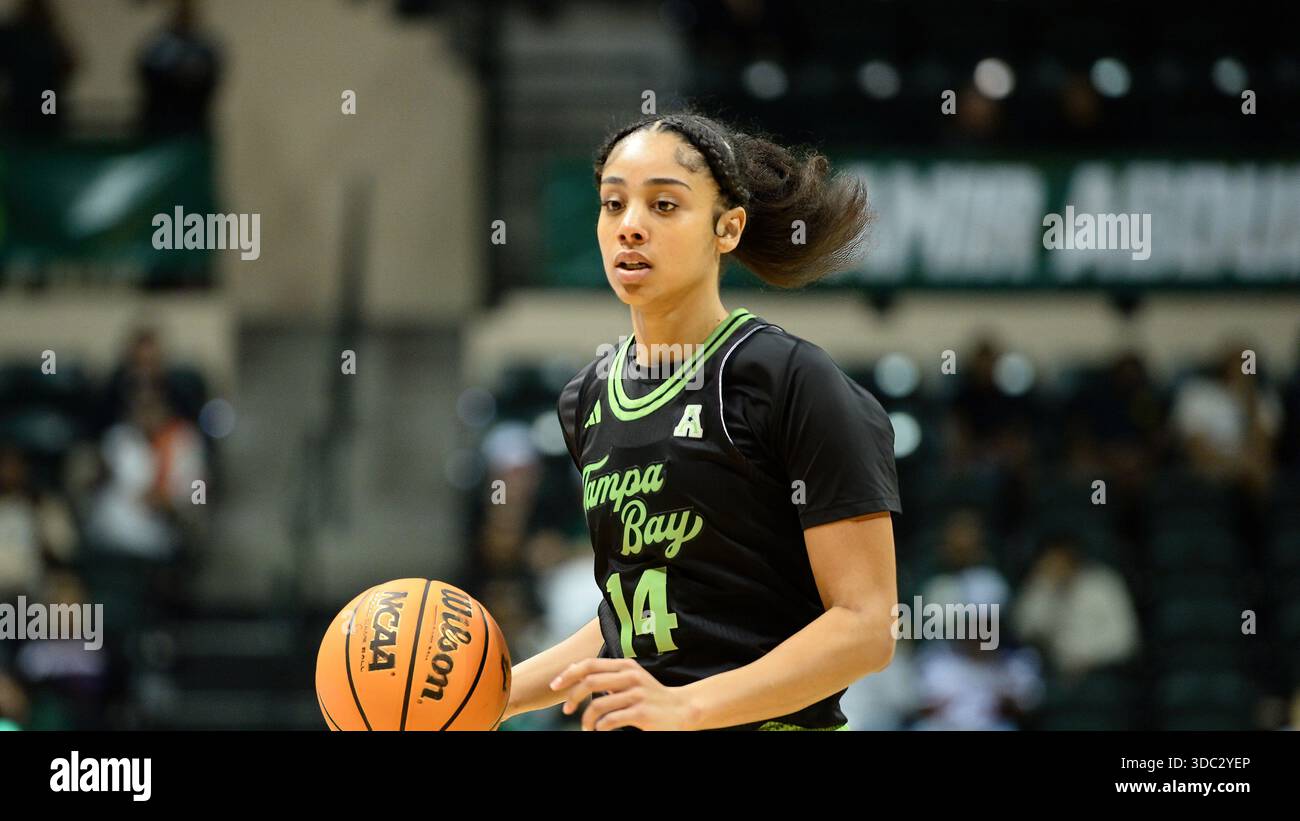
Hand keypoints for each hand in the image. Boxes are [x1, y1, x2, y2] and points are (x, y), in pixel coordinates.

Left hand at [550, 658, 696, 730]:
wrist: (682, 709)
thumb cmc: (651, 696)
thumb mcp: (631, 680)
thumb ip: (608, 677)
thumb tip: (574, 674)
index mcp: (625, 665)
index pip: (589, 664)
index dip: (568, 674)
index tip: (555, 686)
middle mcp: (630, 676)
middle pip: (590, 681)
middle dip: (572, 696)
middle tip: (566, 709)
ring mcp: (637, 694)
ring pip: (598, 704)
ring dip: (586, 719)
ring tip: (586, 727)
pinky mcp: (642, 712)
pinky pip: (612, 720)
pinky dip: (600, 727)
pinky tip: (600, 730)